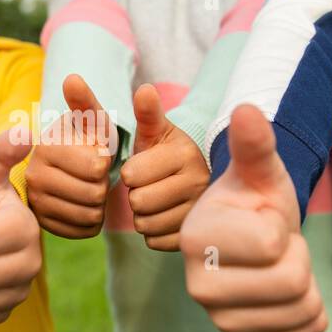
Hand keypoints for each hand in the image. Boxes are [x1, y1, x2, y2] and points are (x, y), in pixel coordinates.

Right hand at [25, 73, 115, 238]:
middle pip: (94, 193)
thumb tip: (72, 78)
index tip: (100, 154)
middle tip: (97, 175)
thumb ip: (84, 101)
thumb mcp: (91, 120)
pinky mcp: (46, 225)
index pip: (96, 166)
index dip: (107, 162)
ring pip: (91, 214)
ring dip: (101, 204)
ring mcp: (37, 203)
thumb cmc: (88, 140)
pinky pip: (85, 231)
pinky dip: (94, 221)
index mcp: (46, 147)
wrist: (72, 169)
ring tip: (93, 189)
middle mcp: (34, 176)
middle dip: (104, 184)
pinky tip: (88, 206)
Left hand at [120, 84, 208, 251]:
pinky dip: (154, 233)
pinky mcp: (196, 236)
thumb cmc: (164, 154)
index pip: (132, 174)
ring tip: (156, 201)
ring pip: (146, 225)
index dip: (130, 172)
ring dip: (142, 215)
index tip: (143, 167)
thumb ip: (146, 113)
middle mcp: (199, 182)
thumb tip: (144, 89)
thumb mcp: (155, 132)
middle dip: (135, 194)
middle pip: (139, 202)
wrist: (193, 181)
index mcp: (185, 153)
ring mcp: (200, 213)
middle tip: (150, 185)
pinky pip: (156, 242)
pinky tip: (164, 217)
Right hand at [180, 103, 326, 331]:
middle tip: (278, 245)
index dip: (283, 227)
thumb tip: (247, 109)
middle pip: (290, 281)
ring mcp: (221, 319)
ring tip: (282, 265)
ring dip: (308, 284)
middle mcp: (198, 287)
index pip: (272, 244)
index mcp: (196, 239)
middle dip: (298, 256)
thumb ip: (255, 144)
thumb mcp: (260, 171)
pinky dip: (310, 312)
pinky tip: (288, 293)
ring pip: (300, 309)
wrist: (253, 238)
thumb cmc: (255, 200)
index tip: (263, 220)